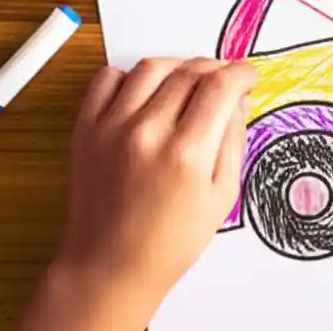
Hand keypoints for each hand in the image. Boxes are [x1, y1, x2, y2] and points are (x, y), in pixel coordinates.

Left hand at [23, 58, 254, 330]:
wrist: (109, 266)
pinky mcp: (86, 128)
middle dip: (214, 69)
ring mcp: (112, 127)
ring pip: (151, 67)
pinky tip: (145, 93)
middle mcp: (148, 133)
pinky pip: (108, 77)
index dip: (240, 73)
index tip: (246, 76)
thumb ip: (232, 140)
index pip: (221, 86)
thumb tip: (237, 99)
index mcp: (187, 154)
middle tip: (223, 81)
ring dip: (177, 66)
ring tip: (187, 83)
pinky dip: (130, 75)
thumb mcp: (222, 196)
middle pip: (189, 71)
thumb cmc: (168, 242)